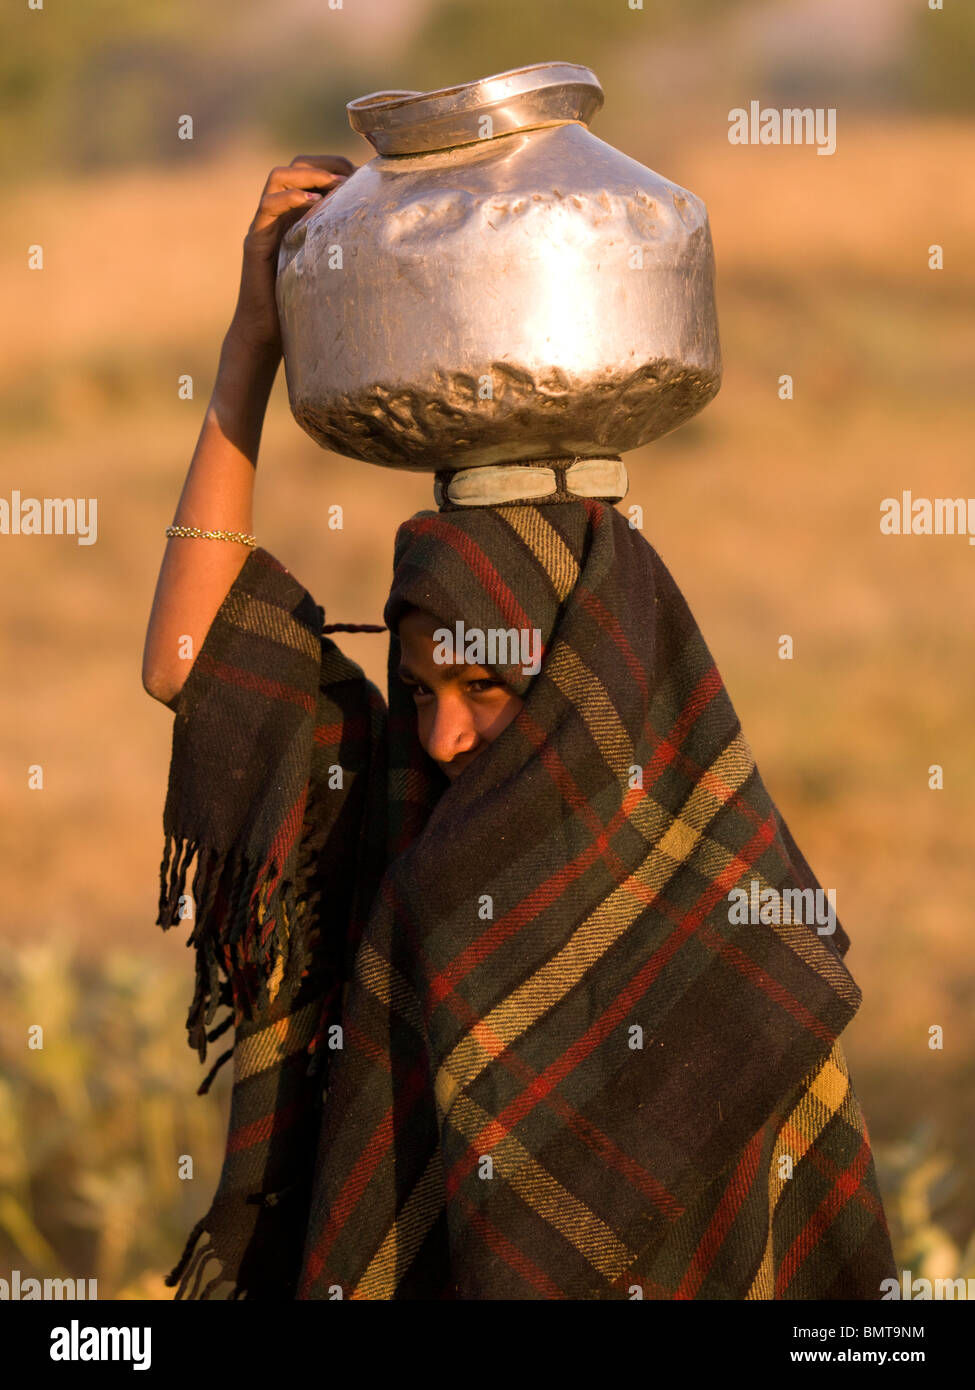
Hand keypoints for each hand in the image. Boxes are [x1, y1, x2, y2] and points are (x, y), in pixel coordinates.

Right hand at [227, 154, 356, 356]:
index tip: (360, 176)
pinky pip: (266, 208)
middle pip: (296, 166)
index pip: (312, 172)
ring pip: (277, 178)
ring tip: (331, 185)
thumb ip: (344, 247)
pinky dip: (288, 198)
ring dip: (307, 174)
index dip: (335, 166)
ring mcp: (264, 225)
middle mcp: (278, 215)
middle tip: (349, 177)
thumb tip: (381, 236)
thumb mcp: (328, 268)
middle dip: (325, 164)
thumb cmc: (300, 303)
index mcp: (296, 215)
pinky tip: (309, 200)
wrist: (265, 332)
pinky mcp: (255, 241)